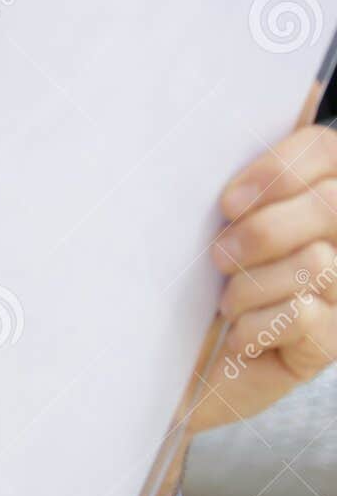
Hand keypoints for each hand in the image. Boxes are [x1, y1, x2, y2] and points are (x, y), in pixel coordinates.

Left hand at [199, 124, 336, 432]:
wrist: (173, 372)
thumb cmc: (187, 289)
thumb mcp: (201, 228)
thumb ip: (228, 186)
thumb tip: (249, 124)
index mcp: (314, 198)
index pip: (325, 150)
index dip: (280, 169)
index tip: (227, 202)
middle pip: (331, 205)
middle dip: (265, 230)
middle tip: (219, 256)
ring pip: (318, 262)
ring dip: (252, 285)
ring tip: (226, 304)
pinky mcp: (331, 343)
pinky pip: (304, 314)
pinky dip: (254, 325)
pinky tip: (237, 337)